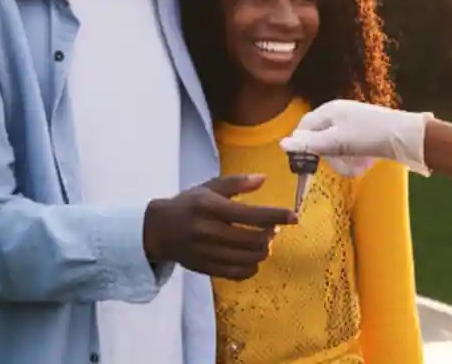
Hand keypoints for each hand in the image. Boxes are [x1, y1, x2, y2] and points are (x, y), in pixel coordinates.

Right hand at [143, 175, 295, 280]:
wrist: (158, 230)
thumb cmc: (188, 204)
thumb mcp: (209, 187)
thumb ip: (237, 183)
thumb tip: (264, 178)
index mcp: (212, 208)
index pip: (252, 215)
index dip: (276, 216)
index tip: (293, 217)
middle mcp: (209, 232)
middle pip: (254, 240)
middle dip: (270, 235)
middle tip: (272, 228)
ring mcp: (208, 253)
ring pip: (249, 259)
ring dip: (263, 250)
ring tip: (263, 241)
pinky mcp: (207, 268)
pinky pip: (238, 274)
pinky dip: (252, 266)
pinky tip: (251, 257)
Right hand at [280, 100, 430, 175]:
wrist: (407, 137)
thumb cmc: (370, 135)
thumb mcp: (337, 142)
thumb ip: (310, 144)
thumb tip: (282, 143)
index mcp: (329, 111)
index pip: (304, 128)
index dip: (303, 147)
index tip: (308, 165)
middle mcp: (338, 115)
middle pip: (320, 140)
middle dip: (332, 158)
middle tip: (345, 165)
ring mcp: (352, 125)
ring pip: (337, 149)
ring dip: (346, 162)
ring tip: (360, 166)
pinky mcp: (365, 135)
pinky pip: (351, 151)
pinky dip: (357, 159)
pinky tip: (367, 163)